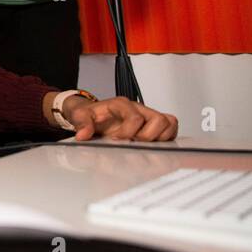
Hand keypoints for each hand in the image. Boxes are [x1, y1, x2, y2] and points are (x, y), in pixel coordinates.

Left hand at [61, 95, 178, 142]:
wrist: (93, 114)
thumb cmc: (91, 114)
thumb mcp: (80, 116)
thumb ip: (81, 124)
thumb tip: (83, 135)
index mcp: (121, 105)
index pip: (136, 117)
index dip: (128, 133)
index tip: (117, 140)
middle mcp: (138, 108)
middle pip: (159, 119)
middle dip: (147, 136)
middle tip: (133, 144)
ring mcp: (148, 116)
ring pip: (169, 123)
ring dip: (159, 138)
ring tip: (143, 146)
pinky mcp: (154, 125)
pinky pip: (171, 128)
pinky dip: (166, 139)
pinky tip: (151, 146)